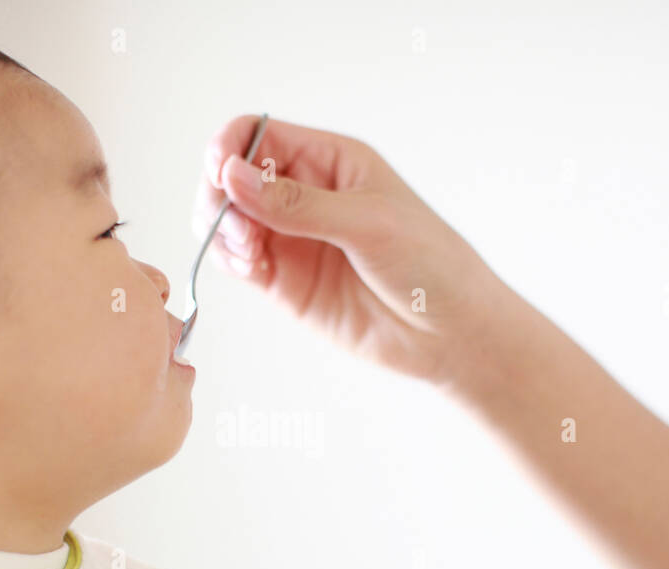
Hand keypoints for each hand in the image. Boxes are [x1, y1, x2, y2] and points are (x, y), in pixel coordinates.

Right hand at [193, 115, 497, 384]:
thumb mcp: (367, 223)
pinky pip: (237, 260)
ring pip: (227, 219)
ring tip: (248, 250)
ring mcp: (290, 238)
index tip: (221, 172)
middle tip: (235, 223)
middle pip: (232, 176)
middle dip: (220, 193)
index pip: (259, 135)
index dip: (231, 148)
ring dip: (222, 229)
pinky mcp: (283, 281)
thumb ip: (297, 203)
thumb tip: (233, 175)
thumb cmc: (429, 264)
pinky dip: (230, 260)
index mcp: (329, 161)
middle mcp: (303, 194)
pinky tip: (250, 267)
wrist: (449, 334)